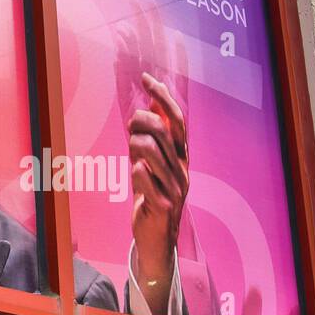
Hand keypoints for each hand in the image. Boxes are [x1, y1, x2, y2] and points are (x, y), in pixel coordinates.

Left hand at [116, 2, 190, 314]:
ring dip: (136, 144)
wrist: (155, 235)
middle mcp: (183, 169)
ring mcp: (175, 187)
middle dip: (144, 120)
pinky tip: (136, 171)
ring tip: (132, 150)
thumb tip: (150, 101)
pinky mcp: (164, 204)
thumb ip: (152, 133)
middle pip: (166, 131)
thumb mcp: (151, 160)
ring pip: (153, 151)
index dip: (163, 97)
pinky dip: (137, 170)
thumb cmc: (151, 193)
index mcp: (182, 156)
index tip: (146, 78)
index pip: (177, 120)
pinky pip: (145, 178)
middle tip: (131, 123)